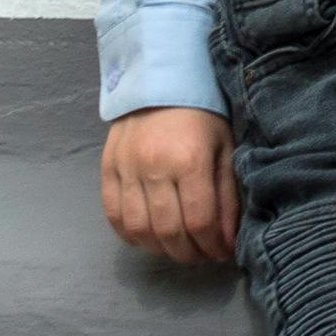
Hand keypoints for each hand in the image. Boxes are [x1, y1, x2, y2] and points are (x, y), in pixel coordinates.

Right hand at [101, 108, 237, 262]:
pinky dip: (130, 234)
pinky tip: (149, 236)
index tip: (221, 253)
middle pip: (169, 231)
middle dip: (189, 254)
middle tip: (201, 256)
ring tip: (176, 248)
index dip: (212, 246)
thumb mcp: (225, 149)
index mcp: (190, 160)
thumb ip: (227, 196)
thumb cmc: (202, 114)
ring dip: (160, 249)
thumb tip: (228, 241)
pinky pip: (113, 214)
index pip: (200, 221)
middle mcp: (155, 166)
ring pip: (139, 229)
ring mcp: (126, 168)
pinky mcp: (107, 167)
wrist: (159, 80)